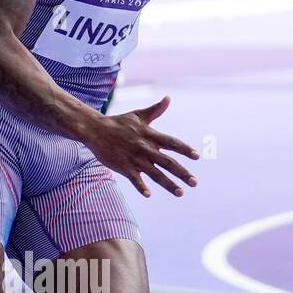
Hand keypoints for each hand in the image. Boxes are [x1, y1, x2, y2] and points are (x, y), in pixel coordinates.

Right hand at [84, 96, 198, 197]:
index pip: (172, 143)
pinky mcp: (123, 166)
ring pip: (155, 174)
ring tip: (181, 193)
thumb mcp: (138, 115)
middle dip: (182, 173)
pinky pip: (134, 179)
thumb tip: (169, 98)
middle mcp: (145, 148)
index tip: (197, 157)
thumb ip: (156, 110)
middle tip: (195, 183)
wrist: (95, 129)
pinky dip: (141, 186)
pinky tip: (148, 195)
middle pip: (168, 162)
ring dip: (168, 184)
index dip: (185, 149)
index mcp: (150, 135)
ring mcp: (135, 159)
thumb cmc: (118, 122)